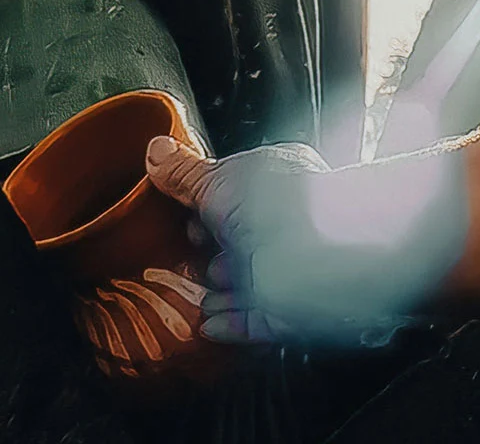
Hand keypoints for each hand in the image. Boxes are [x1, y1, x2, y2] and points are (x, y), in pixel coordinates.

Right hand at [144, 135, 466, 346]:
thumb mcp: (218, 180)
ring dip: (221, 294)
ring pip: (249, 285)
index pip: (239, 194)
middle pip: (243, 241)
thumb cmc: (279, 205)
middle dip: (216, 253)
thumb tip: (156, 152)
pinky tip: (209, 327)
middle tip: (189, 261)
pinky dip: (230, 326)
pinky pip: (255, 323)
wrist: (323, 252)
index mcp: (279, 180)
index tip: (186, 220)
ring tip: (199, 299)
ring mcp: (289, 269)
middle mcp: (287, 223)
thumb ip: (185, 174)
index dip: (209, 207)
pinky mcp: (289, 311)